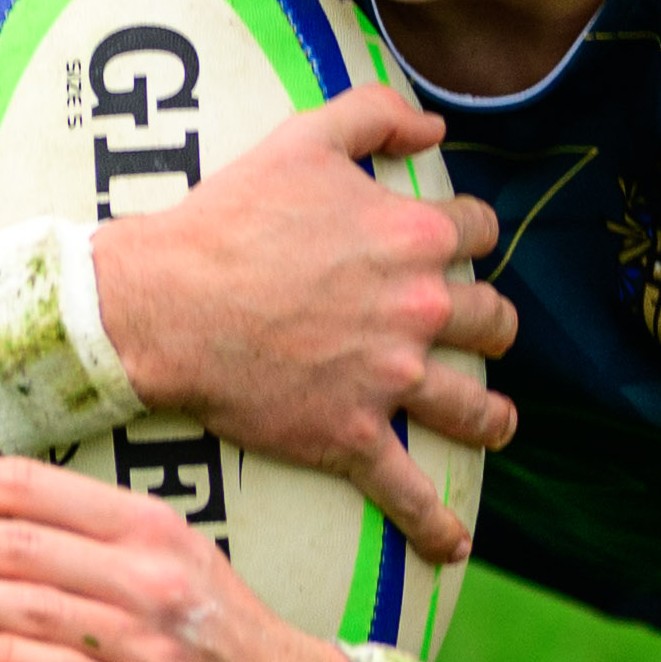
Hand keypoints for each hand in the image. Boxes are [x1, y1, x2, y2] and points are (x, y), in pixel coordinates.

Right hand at [76, 84, 515, 560]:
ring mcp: (390, 379)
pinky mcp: (352, 436)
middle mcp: (418, 310)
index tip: (461, 247)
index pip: (479, 233)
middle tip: (477, 333)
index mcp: (413, 236)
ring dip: (491, 418)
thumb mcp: (303, 138)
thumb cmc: (228, 217)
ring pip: (473, 408)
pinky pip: (409, 490)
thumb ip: (376, 116)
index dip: (472, 236)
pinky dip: (436, 525)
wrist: (166, 301)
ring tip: (495, 425)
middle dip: (490, 325)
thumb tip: (433, 125)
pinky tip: (454, 545)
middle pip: (492, 320)